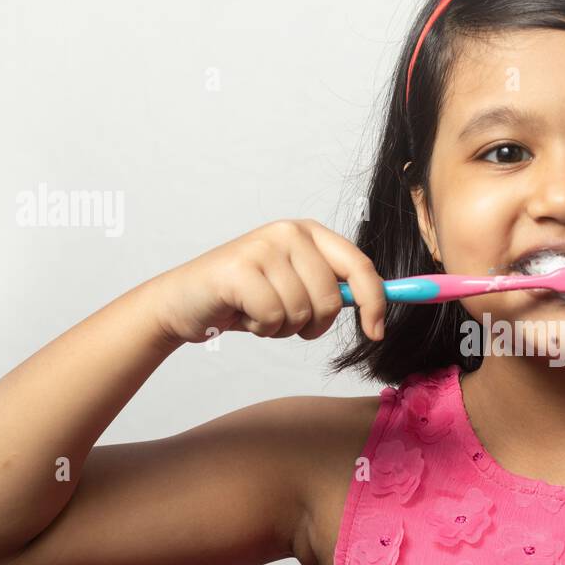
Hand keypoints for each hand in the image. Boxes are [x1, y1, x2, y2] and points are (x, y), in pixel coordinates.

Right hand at [149, 219, 386, 344]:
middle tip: (286, 321)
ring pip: (302, 312)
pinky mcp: (240, 268)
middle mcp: (289, 232)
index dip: (375, 302)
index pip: (360, 266)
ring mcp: (263, 246)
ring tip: (260, 313)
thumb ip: (334, 290)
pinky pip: (273, 316)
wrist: (185, 302)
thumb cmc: (245, 298)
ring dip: (283, 328)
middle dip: (314, 325)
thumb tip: (378, 308)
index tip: (376, 332)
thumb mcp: (297, 288)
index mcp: (310, 233)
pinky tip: (244, 314)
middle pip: (333, 299)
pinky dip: (262, 328)